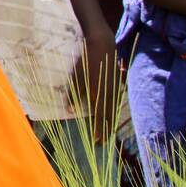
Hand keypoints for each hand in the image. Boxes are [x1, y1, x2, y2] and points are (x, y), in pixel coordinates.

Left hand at [70, 30, 118, 144]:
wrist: (103, 44)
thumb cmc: (86, 60)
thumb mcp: (76, 77)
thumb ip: (73, 95)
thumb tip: (68, 110)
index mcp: (100, 94)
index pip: (101, 117)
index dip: (100, 129)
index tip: (98, 140)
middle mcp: (110, 94)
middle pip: (110, 116)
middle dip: (106, 129)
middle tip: (104, 141)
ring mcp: (115, 88)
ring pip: (114, 109)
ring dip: (111, 120)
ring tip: (109, 131)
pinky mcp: (117, 82)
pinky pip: (116, 100)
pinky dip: (113, 109)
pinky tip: (111, 112)